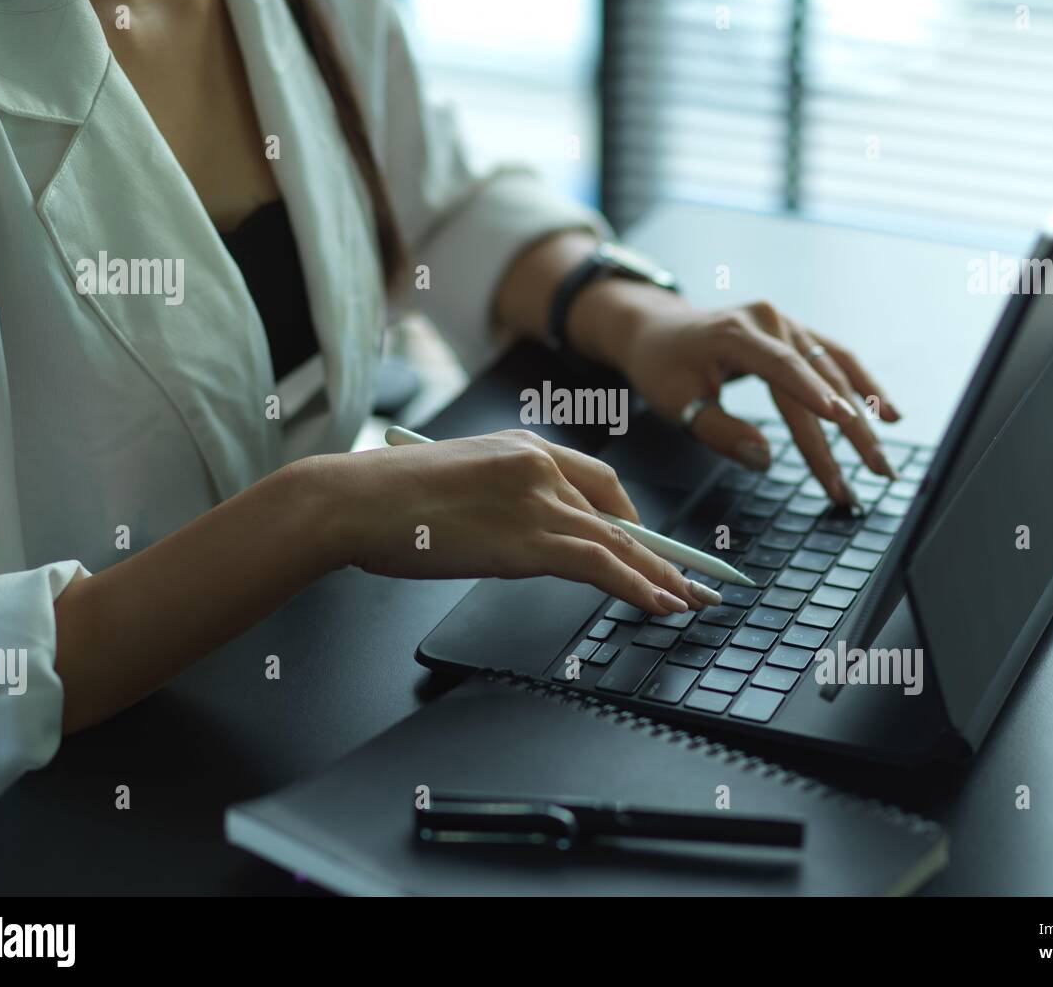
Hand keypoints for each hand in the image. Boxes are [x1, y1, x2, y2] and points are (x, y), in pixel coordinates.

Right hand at [308, 430, 721, 614]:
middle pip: (619, 513)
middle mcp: (540, 466)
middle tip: (698, 578)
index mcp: (522, 448)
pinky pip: (600, 565)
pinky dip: (638, 587)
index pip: (598, 481)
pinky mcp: (528, 539)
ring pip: (619, 542)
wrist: (353, 500)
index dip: (634, 518)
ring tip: (692, 602)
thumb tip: (517, 536)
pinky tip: (659, 603)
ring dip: (663, 576)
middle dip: (664, 551)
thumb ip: (499, 502)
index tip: (654, 543)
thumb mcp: (455, 485)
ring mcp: (537, 501)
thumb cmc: (386, 498)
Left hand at [588, 290, 900, 506]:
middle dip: (850, 431)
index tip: (841, 421)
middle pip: (820, 378)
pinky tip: (889, 414)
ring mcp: (789, 324)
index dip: (812, 393)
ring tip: (883, 459)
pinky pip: (838, 361)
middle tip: (874, 472)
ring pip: (838, 372)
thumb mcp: (676, 402)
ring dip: (866, 417)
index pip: (781, 365)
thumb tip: (763, 457)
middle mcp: (770, 321)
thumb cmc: (664, 366)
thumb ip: (718, 430)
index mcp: (736, 332)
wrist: (659, 330)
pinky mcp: (798, 334)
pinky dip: (865, 388)